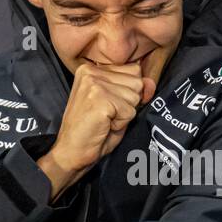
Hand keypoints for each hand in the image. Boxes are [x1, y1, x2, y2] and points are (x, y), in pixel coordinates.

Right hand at [38, 62, 156, 200]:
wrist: (71, 152)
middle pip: (136, 82)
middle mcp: (91, 71)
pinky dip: (121, 123)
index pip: (133, 70)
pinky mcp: (100, 99)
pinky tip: (104, 125)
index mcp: (92, 69)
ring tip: (105, 120)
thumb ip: (134, 89)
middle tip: (107, 115)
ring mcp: (95, 84)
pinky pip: (130, 111)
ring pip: (135, 97)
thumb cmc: (92, 130)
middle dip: (129, 103)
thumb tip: (150, 82)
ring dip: (124, 114)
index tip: (112, 105)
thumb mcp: (117, 104)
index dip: (131, 91)